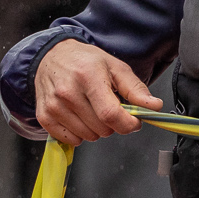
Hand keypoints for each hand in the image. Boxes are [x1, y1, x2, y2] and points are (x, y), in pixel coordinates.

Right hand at [34, 39, 161, 145]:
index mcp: (88, 77)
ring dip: (96, 128)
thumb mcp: (115, 67)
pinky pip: (72, 140)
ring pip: (88, 136)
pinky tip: (79, 116)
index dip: (128, 124)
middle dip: (113, 123)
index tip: (134, 121)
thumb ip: (135, 89)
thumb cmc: (86, 61)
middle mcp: (68, 92)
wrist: (52, 57)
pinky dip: (80, 133)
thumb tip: (154, 106)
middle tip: (109, 107)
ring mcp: (54, 106)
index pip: (111, 114)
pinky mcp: (44, 116)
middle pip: (102, 128)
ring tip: (91, 108)